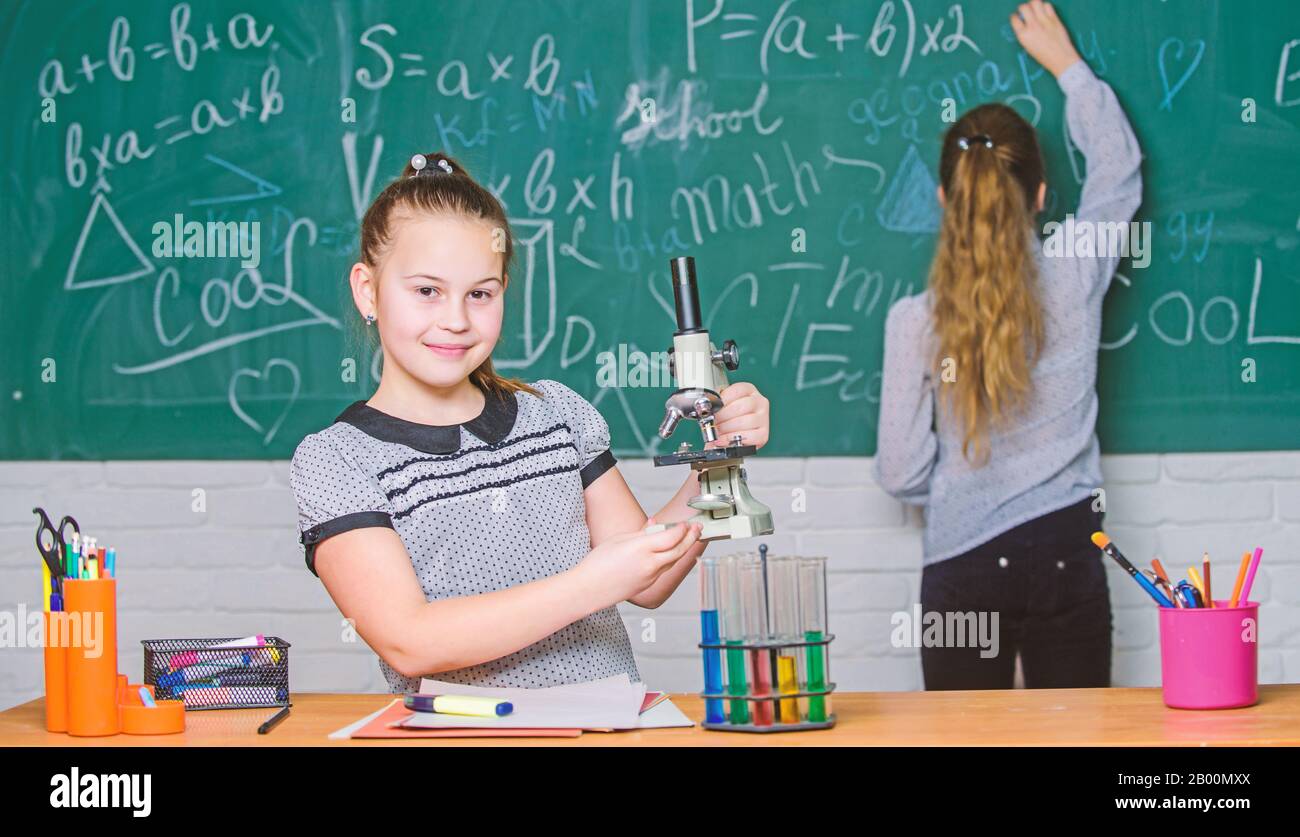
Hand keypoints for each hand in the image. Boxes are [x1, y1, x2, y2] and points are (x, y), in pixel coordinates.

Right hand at [571, 519, 702, 606]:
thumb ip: (641, 533)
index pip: (671, 537)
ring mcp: (650, 577)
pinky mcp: (649, 585)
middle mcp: (649, 564)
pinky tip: (670, 551)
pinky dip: (671, 559)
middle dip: (691, 538)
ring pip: (674, 561)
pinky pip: (664, 569)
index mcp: (641, 549)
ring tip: (688, 537)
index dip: (682, 529)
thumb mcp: (619, 540)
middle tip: (697, 528)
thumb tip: (655, 524)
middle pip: (679, 550)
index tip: (686, 522)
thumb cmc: (598, 564)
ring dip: (683, 548)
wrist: (589, 589)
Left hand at [704, 381, 769, 449]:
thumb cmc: (730, 418)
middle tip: (713, 421)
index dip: (722, 400)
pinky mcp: (763, 434)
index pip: (737, 390)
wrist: (736, 436)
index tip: (713, 408)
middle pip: (740, 407)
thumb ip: (717, 402)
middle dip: (722, 416)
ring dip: (725, 428)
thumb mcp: (724, 405)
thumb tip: (707, 405)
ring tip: (717, 431)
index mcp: (750, 390)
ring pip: (743, 422)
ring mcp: (763, 418)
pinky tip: (723, 439)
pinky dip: (731, 439)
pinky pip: (747, 437)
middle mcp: (760, 402)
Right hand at [1010, 1, 1080, 78]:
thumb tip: (1023, 23)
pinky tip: (1045, 12)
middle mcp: (1032, 26)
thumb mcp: (1027, 47)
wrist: (1061, 58)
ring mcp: (1044, 21)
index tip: (1017, 17)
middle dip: (1023, 8)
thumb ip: (1024, 33)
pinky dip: (1045, 6)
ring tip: (1035, 8)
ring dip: (1033, 4)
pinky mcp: (1054, 18)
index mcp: (1023, 35)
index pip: (1014, 19)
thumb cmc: (1043, 56)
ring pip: (1035, 2)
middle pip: (1024, 7)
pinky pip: (1048, 5)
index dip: (1015, 17)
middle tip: (1026, 11)